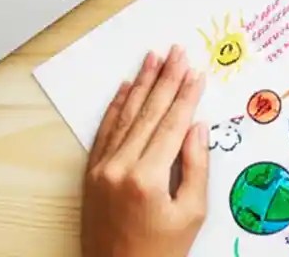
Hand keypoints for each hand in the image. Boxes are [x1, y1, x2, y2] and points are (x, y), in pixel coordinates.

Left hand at [82, 45, 208, 256]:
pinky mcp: (91, 175)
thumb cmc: (160, 252)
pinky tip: (125, 88)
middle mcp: (120, 168)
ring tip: (153, 58)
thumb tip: (197, 128)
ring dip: (140, 85)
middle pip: (148, 112)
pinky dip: (116, 108)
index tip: (196, 72)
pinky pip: (105, 133)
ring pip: (125, 116)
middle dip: (165, 79)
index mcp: (148, 178)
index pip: (172, 124)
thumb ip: (196, 167)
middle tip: (177, 52)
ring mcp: (102, 170)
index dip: (186, 95)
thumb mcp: (191, 213)